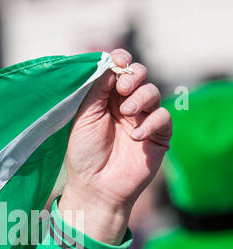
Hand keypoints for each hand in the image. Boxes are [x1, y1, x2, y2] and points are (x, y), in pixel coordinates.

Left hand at [61, 48, 171, 244]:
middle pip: (139, 75)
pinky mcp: (158, 134)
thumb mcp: (84, 118)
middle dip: (133, 75)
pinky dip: (151, 122)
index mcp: (105, 99)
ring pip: (152, 92)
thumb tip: (108, 63)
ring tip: (126, 114)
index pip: (118, 71)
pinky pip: (164, 116)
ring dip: (141, 98)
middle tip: (123, 87)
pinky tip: (136, 136)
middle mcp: (125, 105)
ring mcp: (143, 119)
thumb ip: (96, 91)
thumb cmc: (84, 154)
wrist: (96, 187)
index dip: (120, 61)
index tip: (118, 61)